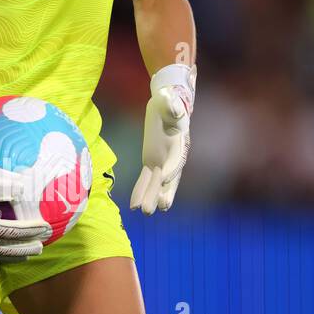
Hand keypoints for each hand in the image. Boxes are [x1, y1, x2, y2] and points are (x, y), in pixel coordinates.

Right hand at [0, 170, 52, 261]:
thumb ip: (1, 189)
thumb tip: (22, 191)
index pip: (11, 232)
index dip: (29, 231)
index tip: (44, 228)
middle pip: (5, 250)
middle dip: (24, 249)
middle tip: (41, 248)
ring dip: (11, 256)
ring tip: (25, 256)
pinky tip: (1, 253)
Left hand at [130, 65, 195, 213]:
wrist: (167, 104)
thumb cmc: (169, 101)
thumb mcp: (170, 100)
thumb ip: (172, 105)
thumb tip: (174, 104)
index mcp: (179, 143)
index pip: (176, 159)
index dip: (171, 170)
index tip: (163, 180)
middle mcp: (172, 156)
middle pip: (168, 178)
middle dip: (162, 193)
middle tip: (157, 208)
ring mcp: (162, 160)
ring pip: (156, 183)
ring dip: (151, 197)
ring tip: (146, 213)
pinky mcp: (151, 161)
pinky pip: (145, 179)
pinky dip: (140, 191)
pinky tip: (134, 206)